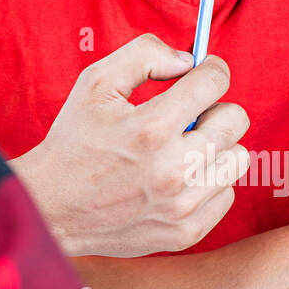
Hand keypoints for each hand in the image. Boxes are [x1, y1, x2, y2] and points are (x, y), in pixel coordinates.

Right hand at [11, 34, 249, 255]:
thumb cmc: (74, 141)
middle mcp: (172, 169)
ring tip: (185, 148)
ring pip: (237, 158)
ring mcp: (181, 205)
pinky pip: (226, 195)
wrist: (51, 208)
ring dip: (216, 147)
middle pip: (235, 120)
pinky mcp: (185, 232)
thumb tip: (189, 60)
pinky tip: (181, 178)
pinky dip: (209, 182)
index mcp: (151, 127)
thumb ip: (144, 55)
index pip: (214, 83)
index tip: (205, 73)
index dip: (212, 69)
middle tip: (192, 114)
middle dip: (216, 107)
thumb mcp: (95, 83)